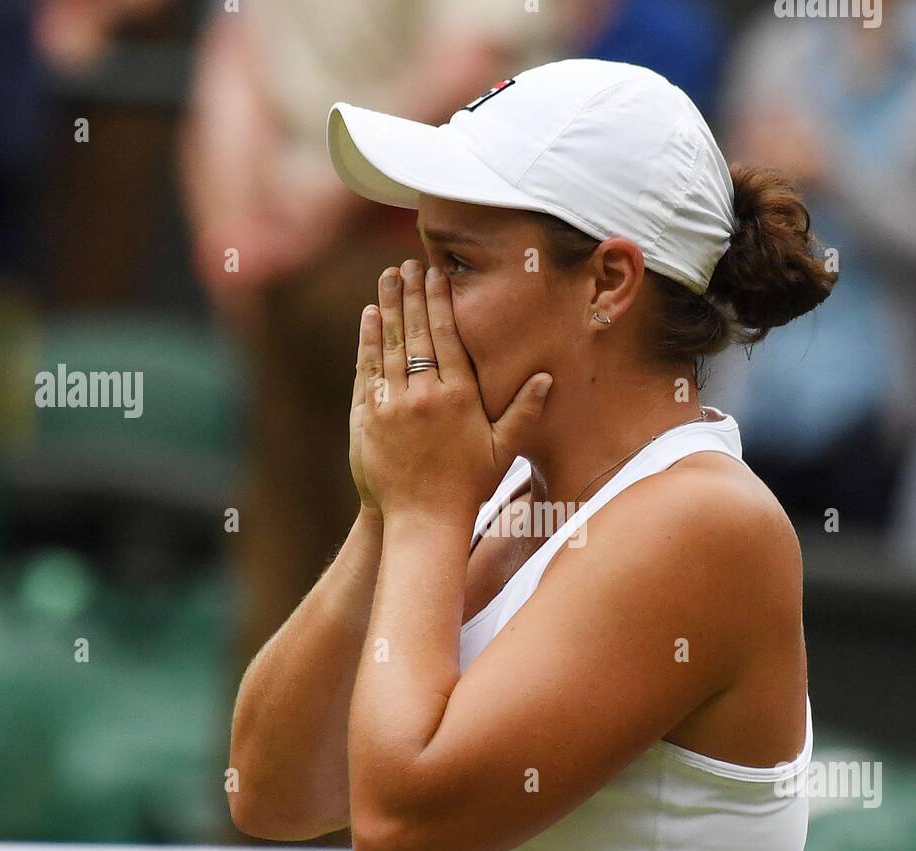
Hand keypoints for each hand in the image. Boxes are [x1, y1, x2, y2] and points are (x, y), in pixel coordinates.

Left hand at [354, 260, 551, 522]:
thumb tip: (547, 378)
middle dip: (412, 294)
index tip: (436, 274)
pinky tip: (370, 317)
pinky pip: (368, 370)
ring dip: (389, 307)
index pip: (446, 337)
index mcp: (459, 398)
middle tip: (407, 265)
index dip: (440, 301)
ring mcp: (393, 405)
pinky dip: (368, 341)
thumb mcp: (503, 451)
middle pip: (416, 332)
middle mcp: (424, 396)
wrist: (422, 520)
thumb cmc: (468, 487)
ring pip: (389, 345)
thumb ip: (523, 412)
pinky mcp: (368, 418)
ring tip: (388, 279)